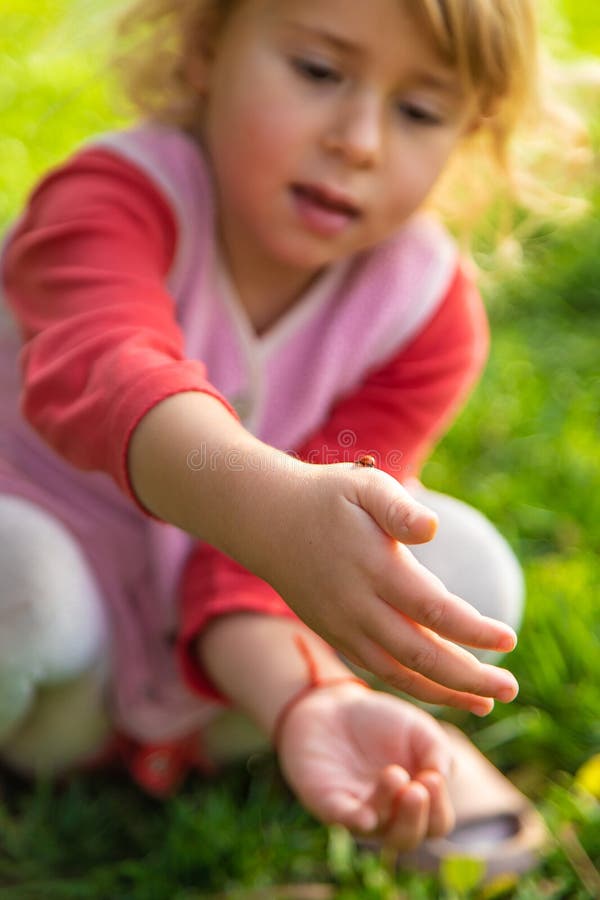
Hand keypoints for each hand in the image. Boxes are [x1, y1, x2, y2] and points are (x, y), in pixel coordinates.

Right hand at [253, 462, 517, 714]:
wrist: (266, 520)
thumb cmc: (327, 496)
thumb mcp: (365, 485)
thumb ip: (400, 508)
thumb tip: (434, 528)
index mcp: (373, 567)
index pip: (432, 609)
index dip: (473, 631)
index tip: (508, 640)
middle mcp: (356, 605)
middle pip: (419, 654)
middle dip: (468, 677)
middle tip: (510, 687)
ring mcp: (341, 625)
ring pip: (397, 672)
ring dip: (443, 693)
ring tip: (484, 703)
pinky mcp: (333, 633)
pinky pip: (376, 669)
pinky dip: (411, 686)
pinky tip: (439, 690)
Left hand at [277, 681, 454, 849]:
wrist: (335, 706)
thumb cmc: (381, 720)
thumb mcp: (417, 727)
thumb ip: (437, 748)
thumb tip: (443, 774)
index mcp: (415, 800)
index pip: (435, 823)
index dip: (438, 808)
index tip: (433, 778)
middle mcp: (388, 814)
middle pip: (408, 838)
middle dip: (416, 818)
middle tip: (417, 789)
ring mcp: (359, 811)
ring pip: (379, 831)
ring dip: (390, 807)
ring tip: (393, 774)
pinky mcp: (330, 803)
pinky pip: (344, 821)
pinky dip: (357, 821)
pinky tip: (367, 815)